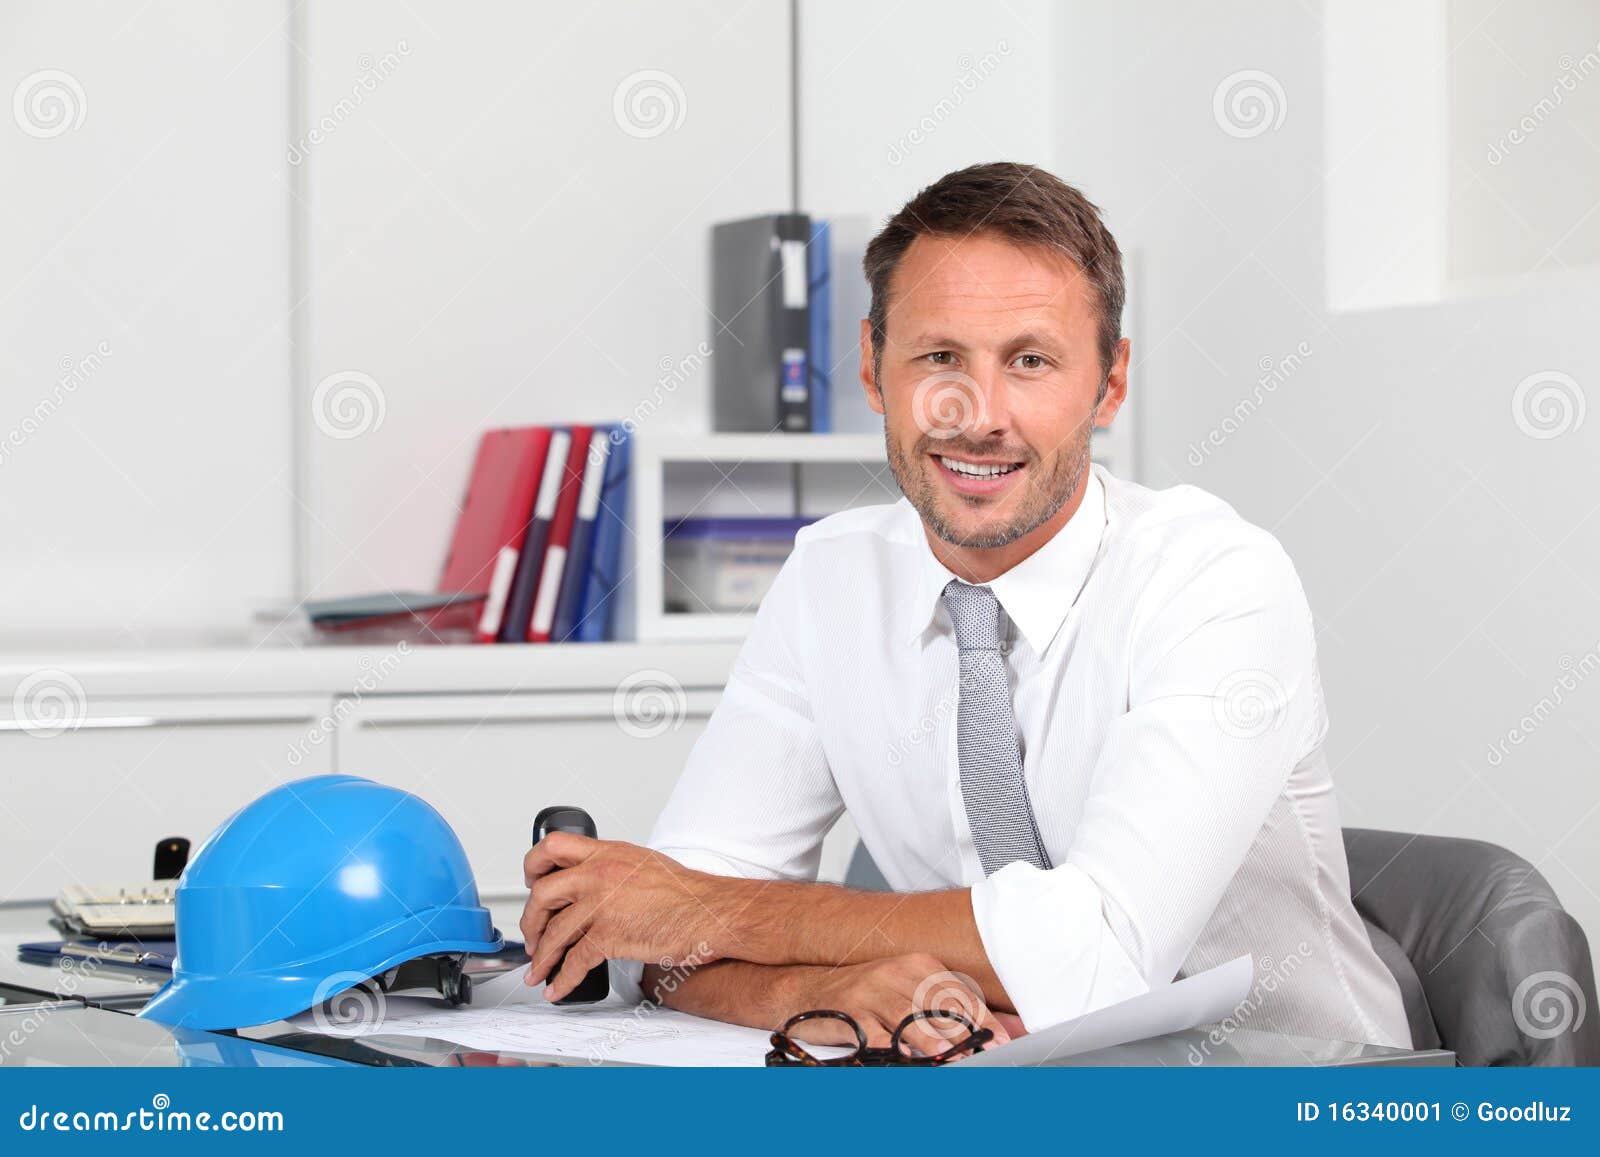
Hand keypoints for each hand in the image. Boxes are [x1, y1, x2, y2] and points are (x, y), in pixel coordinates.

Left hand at [520, 833, 729, 999]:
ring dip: (541, 956)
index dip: (533, 865)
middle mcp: (600, 874)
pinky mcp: (610, 935)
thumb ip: (613, 869)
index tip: (530, 881)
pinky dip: (561, 979)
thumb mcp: (644, 864)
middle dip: (530, 920)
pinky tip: (557, 987)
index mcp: (608, 853)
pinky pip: (574, 961)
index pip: (553, 846)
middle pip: (542, 892)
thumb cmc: (687, 893)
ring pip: (553, 931)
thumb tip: (593, 885)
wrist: (709, 911)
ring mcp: (603, 904)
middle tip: (532, 935)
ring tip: (537, 969)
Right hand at [777, 954, 1011, 1055]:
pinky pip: (881, 1038)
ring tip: (953, 1058)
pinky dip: (898, 1053)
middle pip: (938, 1007)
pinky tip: (912, 1062)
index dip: (982, 1019)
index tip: (1001, 1041)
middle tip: (983, 1054)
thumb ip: (954, 1010)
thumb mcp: (910, 992)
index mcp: (917, 964)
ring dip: (934, 1043)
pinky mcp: (853, 1015)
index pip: (957, 993)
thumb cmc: (869, 994)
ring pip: (911, 1021)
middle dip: (964, 1034)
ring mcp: (872, 993)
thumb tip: (1006, 1028)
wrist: (810, 990)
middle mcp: (895, 973)